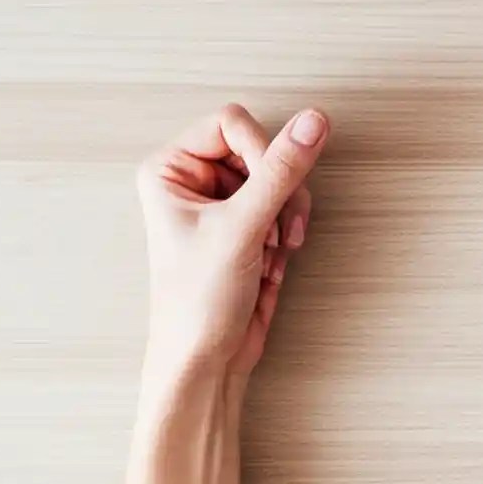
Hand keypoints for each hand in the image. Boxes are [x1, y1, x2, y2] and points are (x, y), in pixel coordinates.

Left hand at [135, 104, 329, 399]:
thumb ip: (280, 171)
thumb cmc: (197, 302)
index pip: (231, 124)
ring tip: (272, 251)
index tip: (272, 191)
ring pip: (279, 180)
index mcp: (170, 170)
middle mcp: (192, 182)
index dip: (262, 152)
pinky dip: (285, 236)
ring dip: (286, 216)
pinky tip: (269, 265)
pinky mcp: (246, 228)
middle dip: (278, 192)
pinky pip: (284, 209)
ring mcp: (221, 205)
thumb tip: (312, 122)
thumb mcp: (241, 229)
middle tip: (276, 229)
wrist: (206, 361)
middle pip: (260, 150)